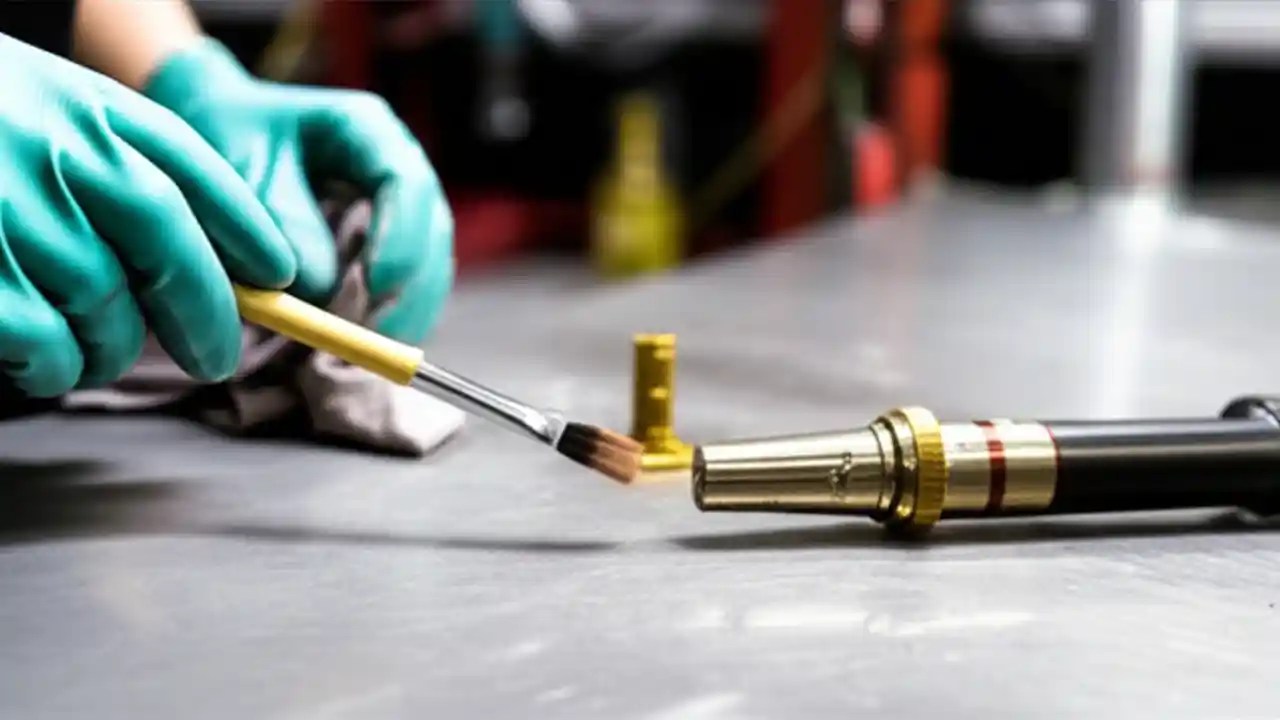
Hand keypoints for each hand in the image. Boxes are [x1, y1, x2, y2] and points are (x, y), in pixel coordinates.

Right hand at [0, 35, 295, 397]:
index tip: (280, 278)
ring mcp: (13, 212)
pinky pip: (46, 349)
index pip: (199, 176)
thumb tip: (241, 263)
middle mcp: (60, 152)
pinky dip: (51, 366)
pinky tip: (35, 353)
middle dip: (208, 321)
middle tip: (216, 359)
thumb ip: (133, 166)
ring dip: (111, 350)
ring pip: (111, 316)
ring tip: (89, 346)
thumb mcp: (57, 111)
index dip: (250, 235)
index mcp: (92, 108)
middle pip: (173, 256)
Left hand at [145, 39, 454, 344]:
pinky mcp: (391, 247)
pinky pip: (409, 289)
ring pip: (429, 267)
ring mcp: (401, 210)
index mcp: (366, 131)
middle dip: (409, 290)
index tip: (375, 287)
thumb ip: (276, 217)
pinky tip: (359, 344)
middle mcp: (397, 170)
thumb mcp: (240, 164)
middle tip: (370, 335)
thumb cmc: (225, 135)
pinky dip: (390, 320)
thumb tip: (319, 286)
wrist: (217, 133)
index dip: (400, 238)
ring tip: (361, 350)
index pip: (407, 183)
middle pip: (431, 233)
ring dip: (404, 314)